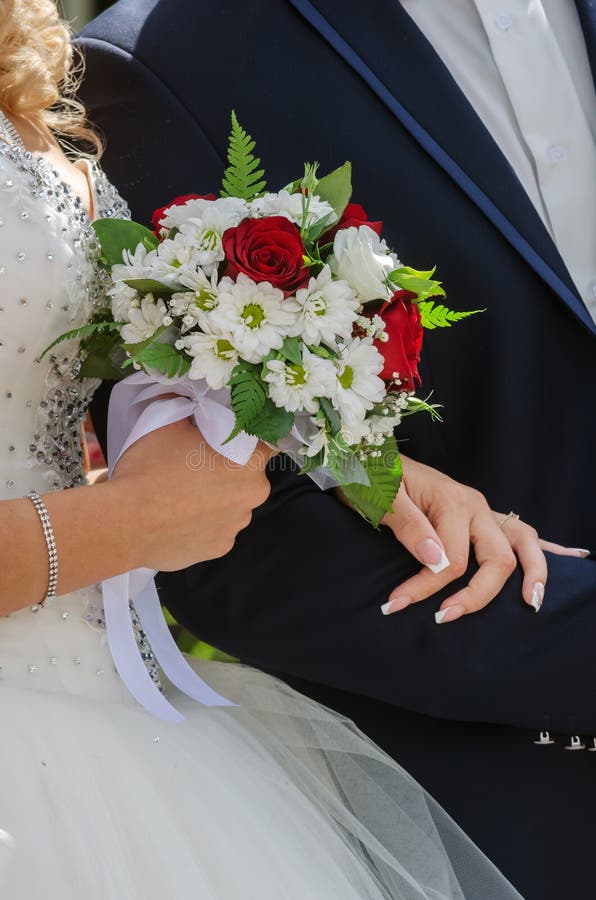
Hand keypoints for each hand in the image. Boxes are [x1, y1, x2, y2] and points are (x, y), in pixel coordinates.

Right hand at [111, 419, 271, 570]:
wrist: (124, 522)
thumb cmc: (150, 468)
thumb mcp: (169, 422)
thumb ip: (190, 409)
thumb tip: (191, 399)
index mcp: (249, 463)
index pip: (267, 443)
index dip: (248, 437)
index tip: (229, 437)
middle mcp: (252, 497)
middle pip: (249, 476)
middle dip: (229, 470)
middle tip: (197, 465)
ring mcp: (236, 526)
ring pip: (233, 504)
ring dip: (216, 498)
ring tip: (183, 494)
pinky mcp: (219, 549)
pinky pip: (217, 529)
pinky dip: (204, 523)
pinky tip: (179, 517)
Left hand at [378, 455, 588, 621]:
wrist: (372, 460)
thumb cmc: (376, 479)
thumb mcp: (384, 500)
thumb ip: (412, 529)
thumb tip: (440, 562)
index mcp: (453, 502)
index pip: (451, 559)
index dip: (426, 586)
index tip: (395, 603)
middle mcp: (476, 507)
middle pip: (497, 558)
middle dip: (477, 595)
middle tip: (445, 617)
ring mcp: (484, 511)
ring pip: (522, 544)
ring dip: (533, 574)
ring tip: (531, 604)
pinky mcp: (483, 516)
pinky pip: (521, 534)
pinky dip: (547, 549)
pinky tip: (574, 557)